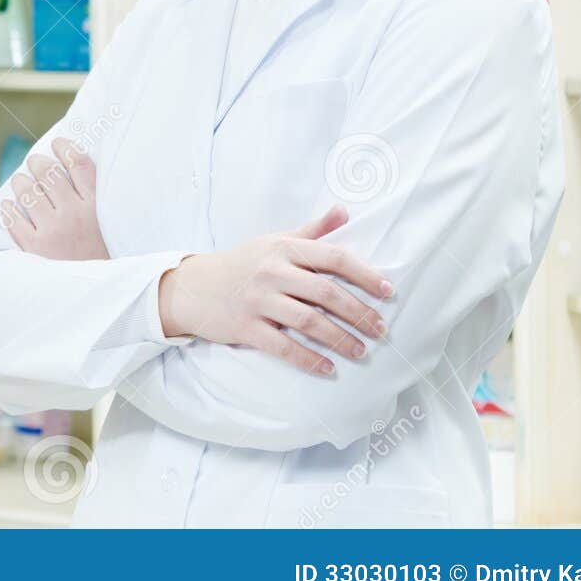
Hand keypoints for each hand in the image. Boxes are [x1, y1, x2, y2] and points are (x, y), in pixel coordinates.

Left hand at [0, 138, 108, 260]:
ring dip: (21, 183)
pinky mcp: (34, 247)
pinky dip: (8, 209)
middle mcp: (74, 214)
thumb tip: (65, 169)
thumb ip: (90, 200)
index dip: (65, 147)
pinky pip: (12, 217)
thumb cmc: (97, 258)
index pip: (79, 163)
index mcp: (95, 207)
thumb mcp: (104, 226)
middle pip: (48, 171)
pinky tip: (8, 208)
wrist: (91, 297)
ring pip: (27, 190)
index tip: (57, 143)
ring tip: (21, 184)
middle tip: (33, 163)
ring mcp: (53, 230)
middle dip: (36, 162)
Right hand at [157, 206, 392, 376]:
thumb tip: (344, 211)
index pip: (333, 258)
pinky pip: (283, 346)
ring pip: (308, 321)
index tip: (387, 291)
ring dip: (340, 339)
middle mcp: (272, 272)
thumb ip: (311, 230)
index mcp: (283, 248)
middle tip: (380, 329)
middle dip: (358, 313)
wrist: (192, 287)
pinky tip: (328, 369)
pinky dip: (308, 359)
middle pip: (326, 293)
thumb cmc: (241, 263)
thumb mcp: (273, 241)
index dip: (364, 274)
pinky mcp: (246, 327)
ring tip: (361, 351)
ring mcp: (258, 301)